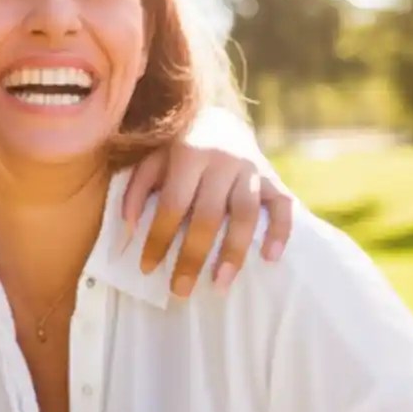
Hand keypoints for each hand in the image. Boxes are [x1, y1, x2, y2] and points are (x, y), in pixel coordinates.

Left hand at [121, 142, 292, 297]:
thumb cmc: (177, 149)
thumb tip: (129, 229)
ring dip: (234, 252)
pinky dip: (279, 231)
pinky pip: (283, 205)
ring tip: (221, 285)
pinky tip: (270, 258)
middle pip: (208, 215)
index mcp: (188, 154)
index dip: (159, 238)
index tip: (146, 268)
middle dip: (193, 257)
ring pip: (245, 214)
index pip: (172, 204)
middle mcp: (222, 160)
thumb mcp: (151, 160)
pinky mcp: (273, 178)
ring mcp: (251, 169)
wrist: (219, 120)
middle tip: (181, 291)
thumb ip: (136, 190)